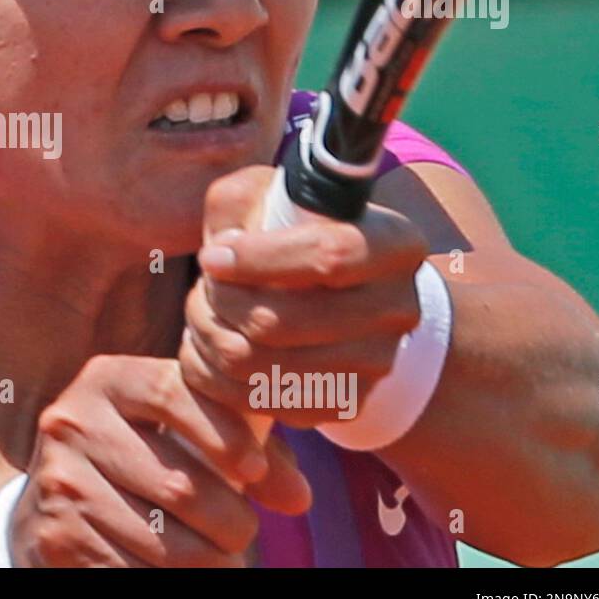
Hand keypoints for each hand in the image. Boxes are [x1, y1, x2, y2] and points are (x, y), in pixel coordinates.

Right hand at [9, 354, 311, 566]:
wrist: (58, 499)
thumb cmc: (146, 455)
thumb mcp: (188, 432)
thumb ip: (249, 447)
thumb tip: (297, 497)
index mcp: (107, 379)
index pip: (174, 393)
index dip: (226, 434)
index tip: (254, 471)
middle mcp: (72, 423)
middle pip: (178, 483)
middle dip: (230, 521)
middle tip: (242, 532)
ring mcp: (59, 482)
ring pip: (162, 541)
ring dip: (208, 560)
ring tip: (220, 556)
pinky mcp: (55, 536)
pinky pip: (133, 571)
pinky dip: (170, 579)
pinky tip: (179, 569)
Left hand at [179, 165, 429, 429]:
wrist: (340, 294)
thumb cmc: (295, 231)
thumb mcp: (272, 195)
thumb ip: (240, 201)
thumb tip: (222, 245)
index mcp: (394, 245)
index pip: (326, 256)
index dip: (256, 259)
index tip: (211, 256)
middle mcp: (397, 308)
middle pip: (281, 322)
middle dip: (220, 302)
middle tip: (204, 285)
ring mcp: (376, 364)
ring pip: (261, 366)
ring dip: (211, 337)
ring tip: (202, 312)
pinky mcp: (344, 403)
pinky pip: (261, 401)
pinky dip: (217, 375)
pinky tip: (210, 345)